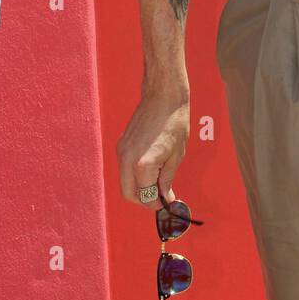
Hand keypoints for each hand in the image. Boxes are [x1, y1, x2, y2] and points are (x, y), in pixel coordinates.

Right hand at [116, 86, 189, 206]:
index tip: (167, 203)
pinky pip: (125, 169)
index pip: (145, 196)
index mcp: (143, 164)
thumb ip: (167, 179)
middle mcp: (127, 159)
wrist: (163, 95)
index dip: (157, 204)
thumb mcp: (177, 154)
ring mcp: (121, 151)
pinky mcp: (121, 145)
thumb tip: (165, 196)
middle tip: (161, 198)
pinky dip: (135, 175)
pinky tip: (152, 168)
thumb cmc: (174, 121)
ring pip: (125, 182)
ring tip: (159, 181)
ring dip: (139, 188)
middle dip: (144, 200)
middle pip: (129, 194)